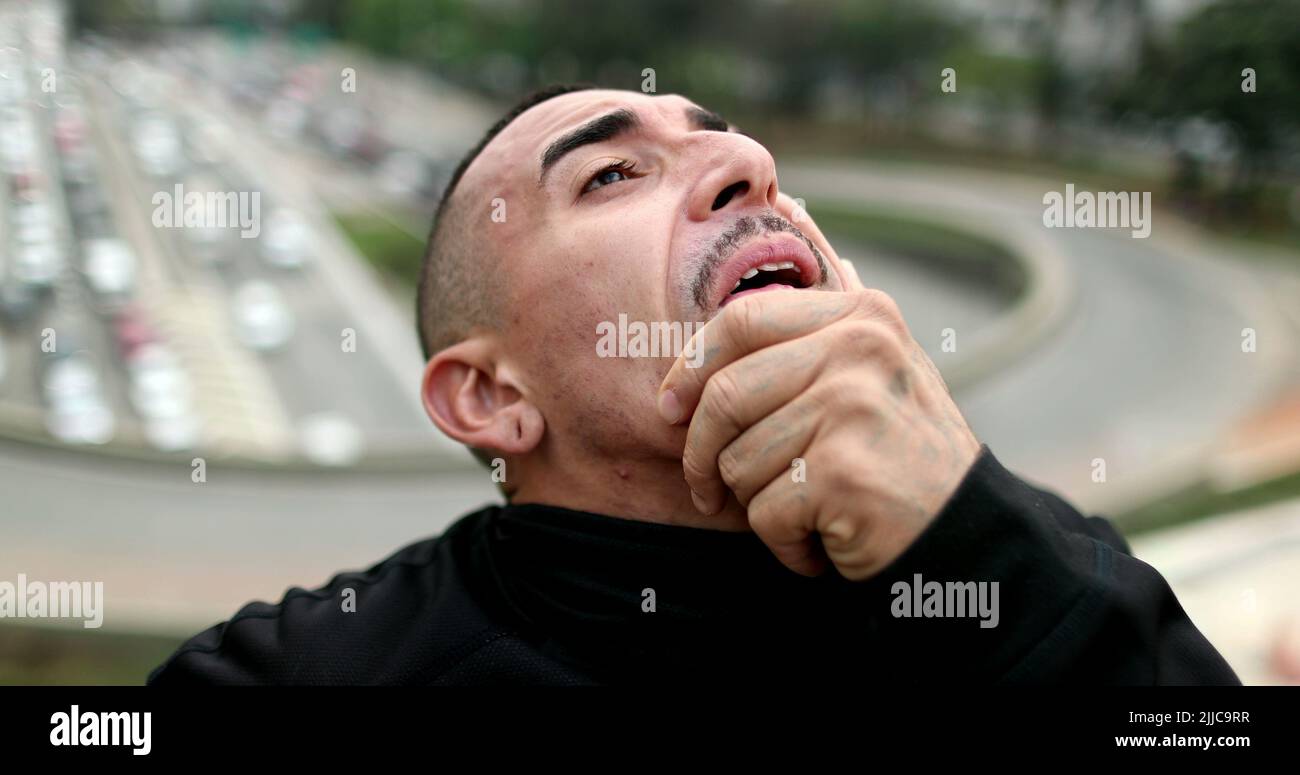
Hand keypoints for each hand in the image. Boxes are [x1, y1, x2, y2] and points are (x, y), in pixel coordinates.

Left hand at [657, 263, 980, 579]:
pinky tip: (821, 544)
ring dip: (755, 506)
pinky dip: (783, 544)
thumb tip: (703, 340)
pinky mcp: (845, 472)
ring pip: (738, 460)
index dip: (690, 367)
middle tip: (707, 493)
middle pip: (725, 395)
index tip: (670, 409)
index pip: (740, 320)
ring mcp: (854, 407)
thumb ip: (804, 346)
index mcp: (861, 315)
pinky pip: (765, 513)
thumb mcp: (870, 376)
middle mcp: (860, 349)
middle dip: (700, 454)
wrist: (971, 536)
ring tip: (802, 515)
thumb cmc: (900, 460)